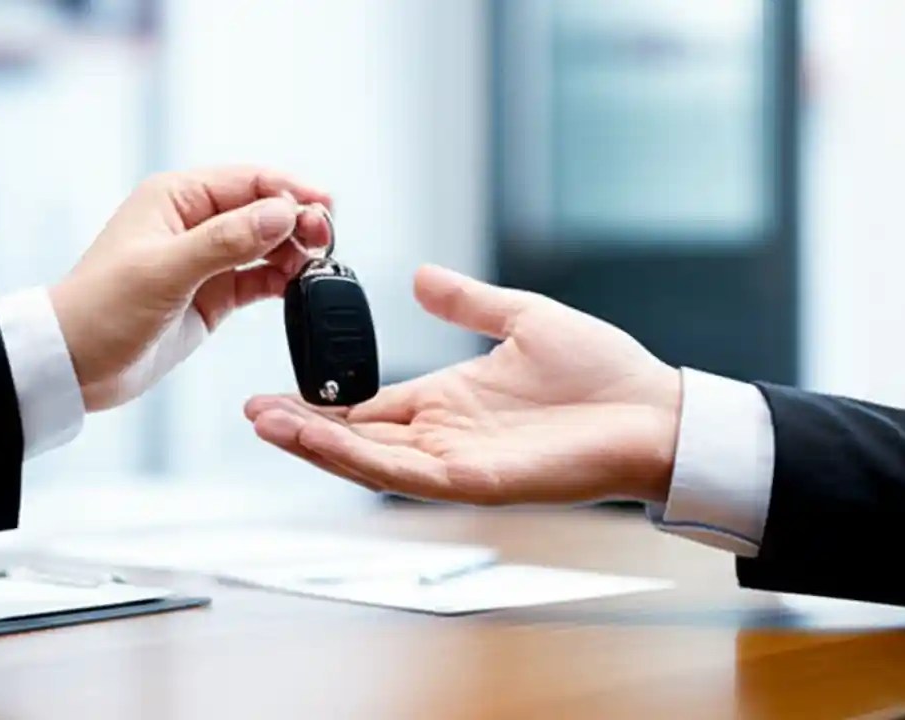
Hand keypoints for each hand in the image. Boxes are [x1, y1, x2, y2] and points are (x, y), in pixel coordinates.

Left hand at [50, 166, 331, 410]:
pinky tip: (300, 286)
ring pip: (265, 243)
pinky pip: (258, 277)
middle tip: (326, 240)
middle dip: (297, 221)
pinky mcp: (212, 295)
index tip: (323, 208)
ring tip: (317, 266)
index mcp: (175, 198)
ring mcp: (204, 259)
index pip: (247, 181)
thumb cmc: (102, 309)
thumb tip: (281, 214)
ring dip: (294, 251)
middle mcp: (193, 222)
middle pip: (262, 209)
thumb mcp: (165, 271)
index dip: (289, 191)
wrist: (73, 365)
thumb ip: (226, 241)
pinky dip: (282, 279)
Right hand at [244, 265, 682, 504]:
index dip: (321, 404)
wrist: (655, 411)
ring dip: (313, 443)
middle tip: (250, 411)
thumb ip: (467, 302)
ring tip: (264, 422)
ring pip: (366, 458)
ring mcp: (454, 462)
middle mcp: (442, 436)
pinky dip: (355, 457)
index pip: (367, 407)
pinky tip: (317, 439)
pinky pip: (401, 473)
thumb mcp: (521, 317)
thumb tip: (420, 275)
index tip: (274, 391)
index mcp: (448, 401)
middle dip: (300, 428)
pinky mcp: (472, 480)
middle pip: (355, 437)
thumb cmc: (601, 372)